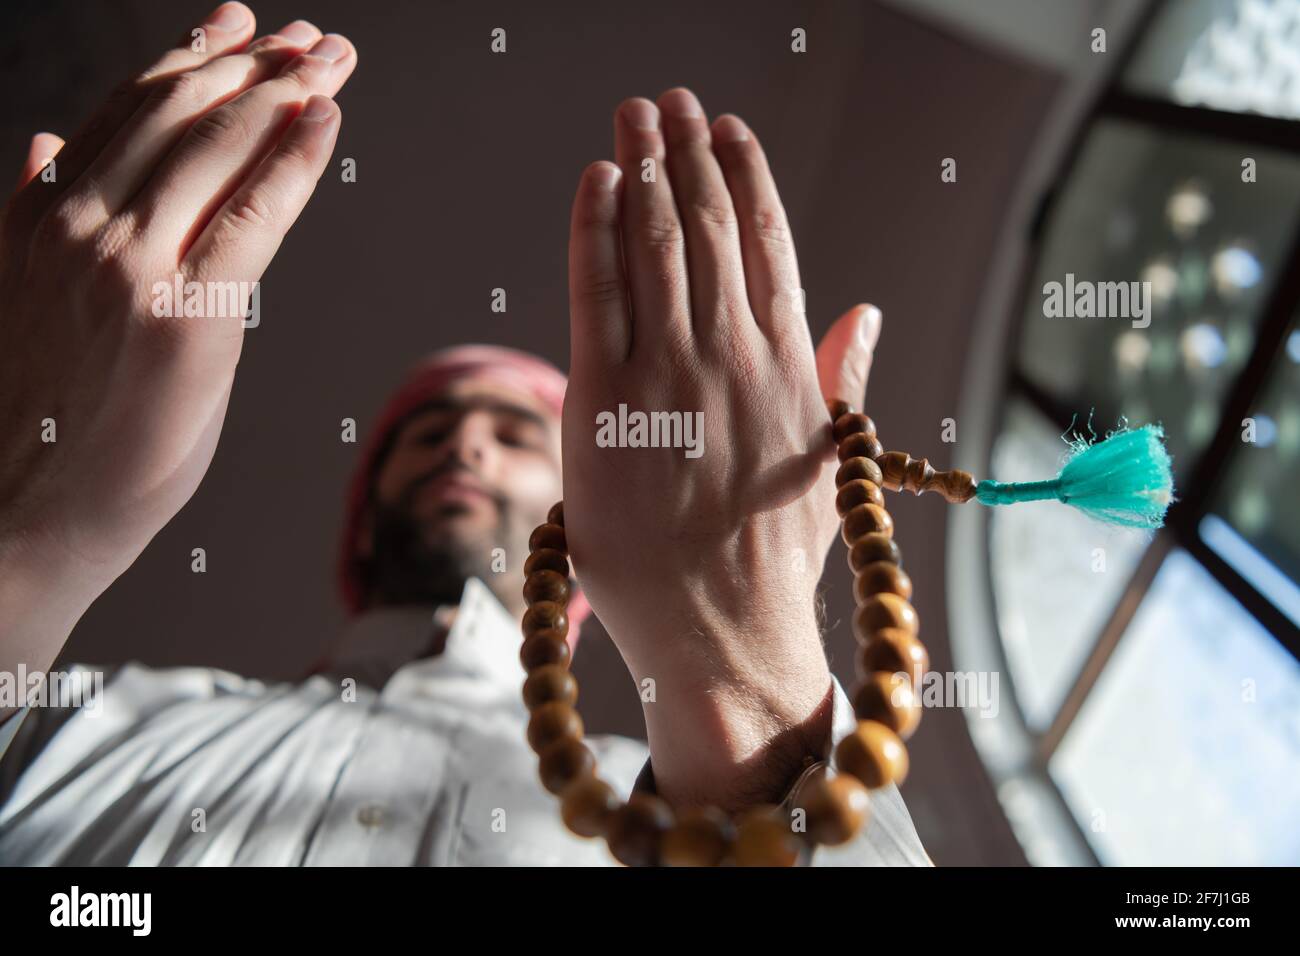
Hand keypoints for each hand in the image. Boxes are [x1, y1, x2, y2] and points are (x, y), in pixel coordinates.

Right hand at [0, 3, 355, 675]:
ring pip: (215, 149)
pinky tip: (325, 122)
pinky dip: (293, 161)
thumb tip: (37, 142)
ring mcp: (130, 267)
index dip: (193, 57)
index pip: (128, 110)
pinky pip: (252, 218)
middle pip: (180, 114)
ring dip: (283, 93)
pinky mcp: (186, 316)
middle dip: (255, 65)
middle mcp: (81, 226)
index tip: (242, 25)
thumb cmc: (43, 414)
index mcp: (43, 215)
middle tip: (312, 39)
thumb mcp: (28, 292)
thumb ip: (39, 213)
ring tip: (328, 61)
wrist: (25, 509)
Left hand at [563, 88, 879, 809]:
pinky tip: (596, 181)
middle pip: (706, 227)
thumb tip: (865, 309)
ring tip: (634, 116)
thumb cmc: (774, 557)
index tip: (730, 129)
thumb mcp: (826, 464)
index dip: (746, 178)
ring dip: (642, 168)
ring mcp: (669, 375)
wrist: (725, 632)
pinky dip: (595, 230)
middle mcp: (732, 356)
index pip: (768, 245)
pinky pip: (597, 293)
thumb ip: (838, 376)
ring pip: (655, 245)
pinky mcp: (604, 402)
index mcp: (788, 367)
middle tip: (669, 100)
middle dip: (687, 153)